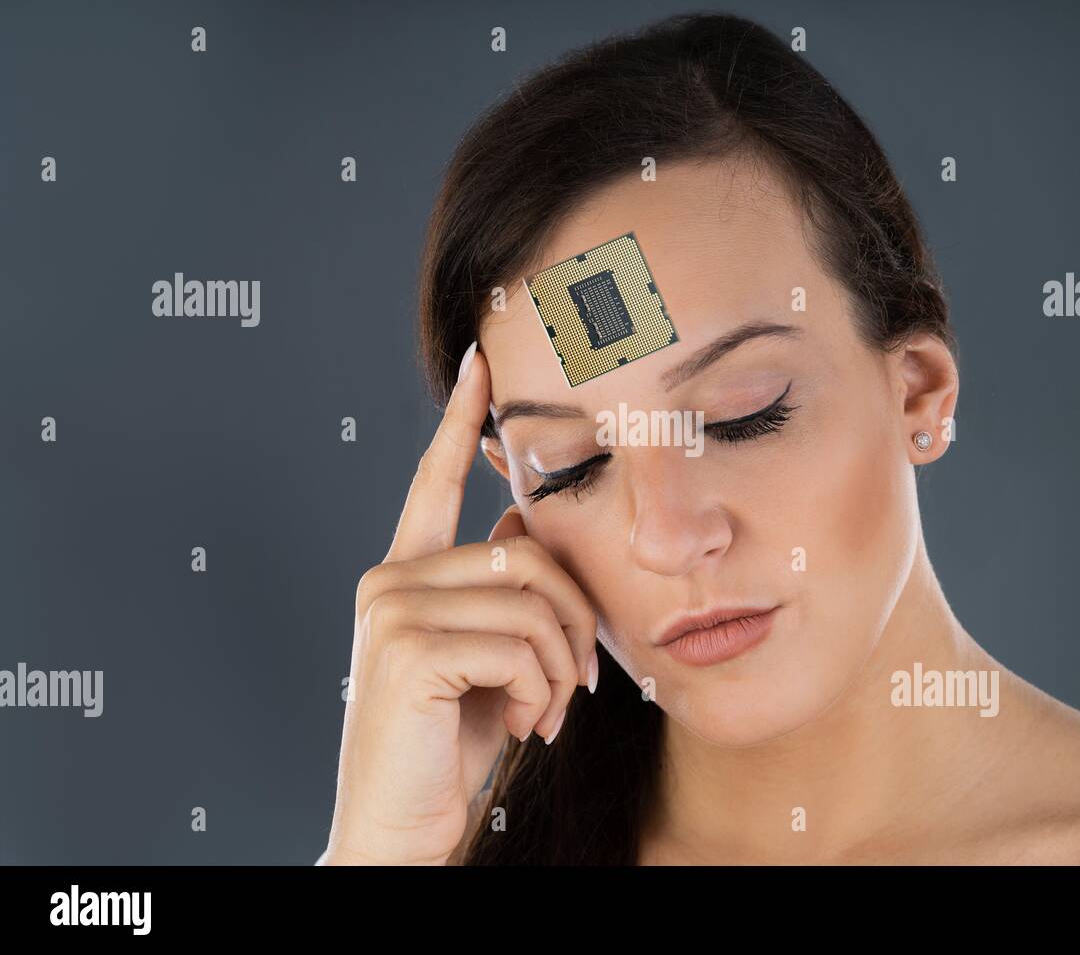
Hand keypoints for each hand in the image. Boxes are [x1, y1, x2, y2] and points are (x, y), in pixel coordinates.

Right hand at [319, 343, 597, 864]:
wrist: (403, 829)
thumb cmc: (449, 747)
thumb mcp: (487, 661)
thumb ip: (499, 594)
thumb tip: (526, 523)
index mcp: (406, 576)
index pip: (435, 482)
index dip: (462, 423)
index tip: (482, 362)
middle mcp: (390, 579)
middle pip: (527, 550)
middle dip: (574, 620)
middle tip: (577, 683)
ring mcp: (393, 607)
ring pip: (533, 598)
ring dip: (559, 667)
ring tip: (544, 713)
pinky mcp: (408, 646)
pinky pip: (520, 642)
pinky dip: (541, 690)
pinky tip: (523, 725)